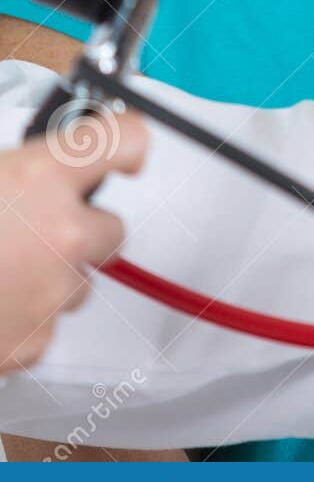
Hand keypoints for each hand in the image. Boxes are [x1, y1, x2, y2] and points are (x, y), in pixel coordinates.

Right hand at [0, 109, 148, 371]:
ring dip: (51, 276)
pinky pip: (48, 324)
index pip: (126, 139)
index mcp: (43, 177)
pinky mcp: (37, 343)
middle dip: (82, 230)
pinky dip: (26, 318)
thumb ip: (18, 171)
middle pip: (112, 227)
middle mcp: (63, 233)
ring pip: (79, 282)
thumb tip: (35, 168)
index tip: (125, 152)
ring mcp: (54, 292)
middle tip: (37, 229)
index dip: (126, 144)